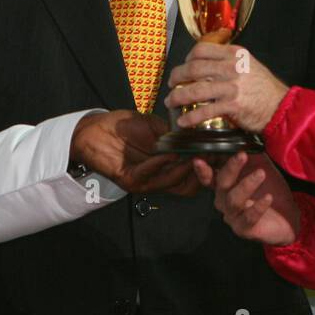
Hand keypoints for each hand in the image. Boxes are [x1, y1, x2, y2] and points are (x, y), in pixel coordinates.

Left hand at [71, 110, 199, 195]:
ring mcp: (145, 181)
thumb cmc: (123, 128)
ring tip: (192, 156)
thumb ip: (174, 135)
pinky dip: (159, 165)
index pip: (194, 176)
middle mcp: (159, 177)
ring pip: (171, 184)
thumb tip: (198, 136)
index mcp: (168, 166)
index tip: (220, 154)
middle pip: (188, 186)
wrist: (94, 129)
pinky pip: (148, 176)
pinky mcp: (130, 180)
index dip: (209, 167)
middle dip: (201, 172)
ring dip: (183, 170)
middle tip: (209, 157)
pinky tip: (167, 154)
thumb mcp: (155, 127)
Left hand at [165, 38, 289, 132]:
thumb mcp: (248, 64)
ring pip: (195, 89)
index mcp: (234, 54)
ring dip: (177, 97)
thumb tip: (202, 64)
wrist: (281, 107)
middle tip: (171, 84)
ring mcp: (232, 86)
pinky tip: (183, 122)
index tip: (183, 67)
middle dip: (176, 77)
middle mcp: (232, 67)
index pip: (202, 49)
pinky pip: (204, 111)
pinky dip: (190, 117)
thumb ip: (228, 61)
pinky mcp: (232, 105)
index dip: (187, 58)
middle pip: (193, 68)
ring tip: (171, 102)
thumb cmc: (264, 88)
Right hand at [194, 152, 300, 245]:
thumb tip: (242, 136)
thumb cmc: (271, 188)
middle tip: (242, 155)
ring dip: (246, 185)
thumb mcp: (260, 167)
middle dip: (231, 168)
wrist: (289, 216)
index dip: (202, 170)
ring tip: (261, 174)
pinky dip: (258, 207)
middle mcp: (224, 201)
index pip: (209, 177)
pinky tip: (268, 197)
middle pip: (221, 184)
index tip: (198, 159)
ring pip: (234, 200)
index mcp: (224, 186)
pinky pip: (248, 218)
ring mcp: (233, 216)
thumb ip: (249, 155)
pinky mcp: (244, 229)